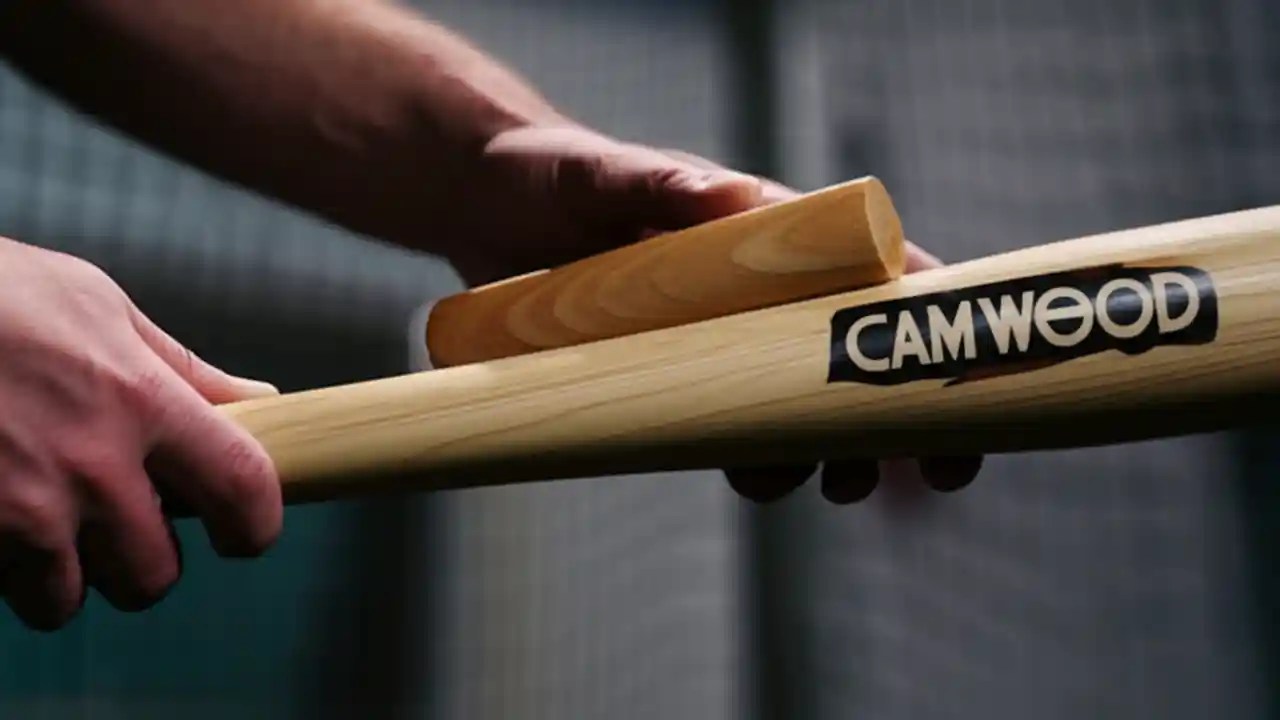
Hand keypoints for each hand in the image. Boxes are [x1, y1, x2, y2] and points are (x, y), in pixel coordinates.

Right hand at [0, 238, 281, 629]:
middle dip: (141, 563)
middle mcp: (88, 465)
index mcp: (141, 399)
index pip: (242, 488)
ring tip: (39, 517)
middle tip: (119, 527)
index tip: (245, 533)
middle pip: (153, 574)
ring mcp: (17, 510)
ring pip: (67, 598)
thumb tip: (259, 403)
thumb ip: (182, 370)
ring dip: (61, 573)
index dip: (255, 525)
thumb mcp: (97, 306)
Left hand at [445, 123, 982, 502]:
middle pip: (851, 357)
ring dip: (819, 452)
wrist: (485, 205)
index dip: (923, 327)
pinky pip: (729, 425)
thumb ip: (664, 182)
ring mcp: (719, 334)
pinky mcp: (674, 371)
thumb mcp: (606, 173)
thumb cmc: (558, 171)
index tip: (958, 382)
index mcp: (771, 230)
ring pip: (794, 404)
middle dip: (887, 418)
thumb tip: (730, 197)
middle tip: (904, 474)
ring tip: (806, 481)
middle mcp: (760, 285)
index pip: (873, 272)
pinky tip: (752, 476)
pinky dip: (752, 458)